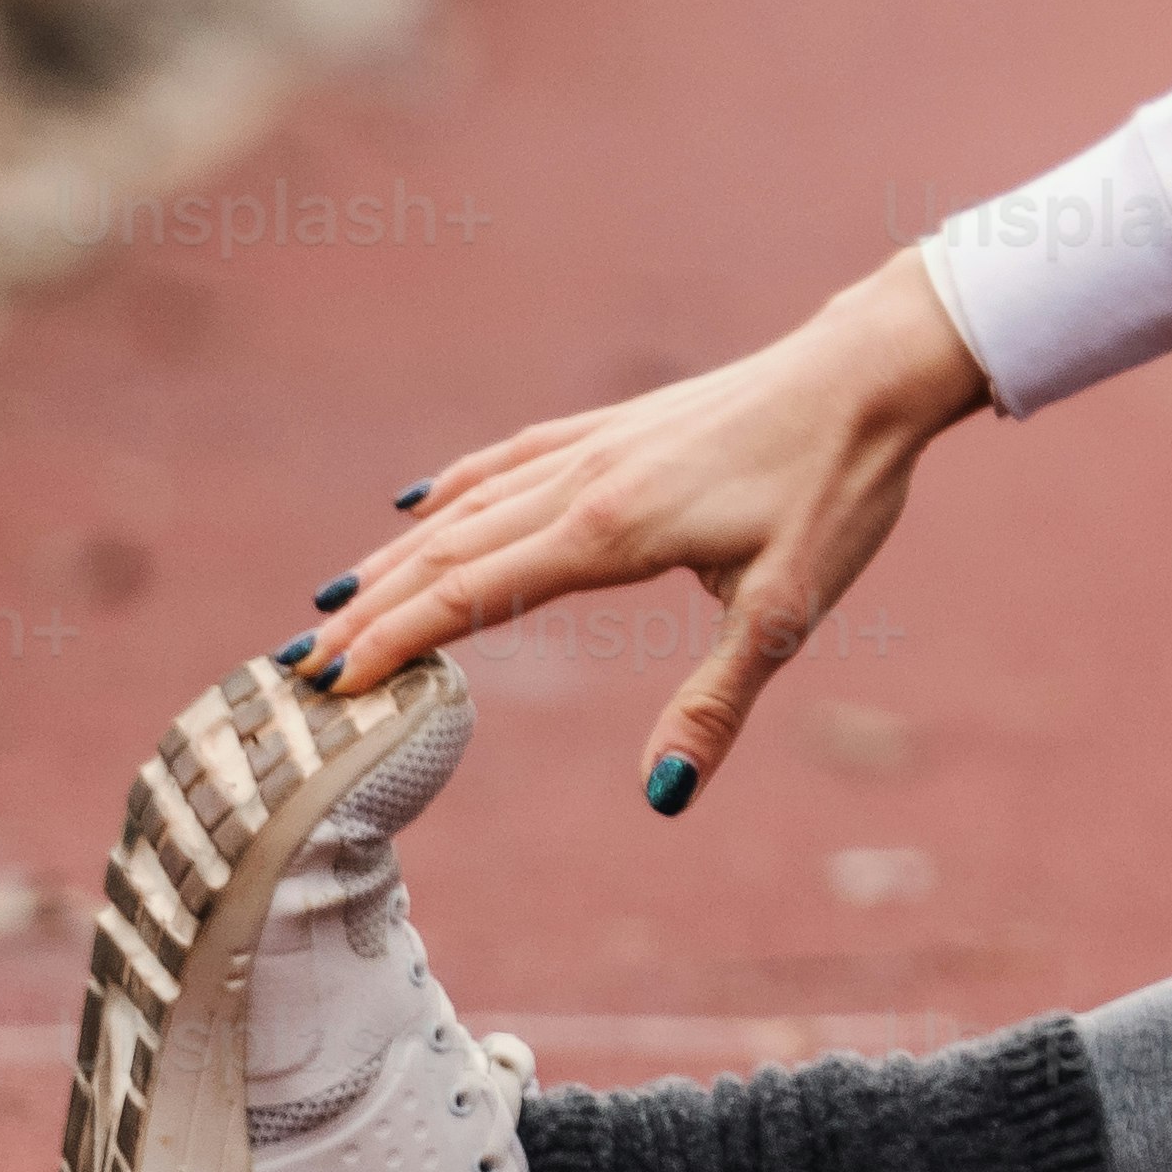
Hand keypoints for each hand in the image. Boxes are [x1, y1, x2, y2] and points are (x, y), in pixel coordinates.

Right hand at [293, 252, 993, 811]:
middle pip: (450, 552)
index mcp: (609, 532)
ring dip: (399, 556)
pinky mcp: (621, 425)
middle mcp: (584, 480)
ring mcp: (598, 444)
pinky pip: (512, 458)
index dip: (396, 643)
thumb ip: (716, 704)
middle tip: (299, 668)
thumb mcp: (788, 613)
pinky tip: (425, 502)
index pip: (471, 595)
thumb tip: (663, 797)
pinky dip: (456, 488)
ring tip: (337, 598)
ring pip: (470, 504)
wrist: (871, 374)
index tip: (330, 687)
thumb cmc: (838, 490)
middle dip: (374, 612)